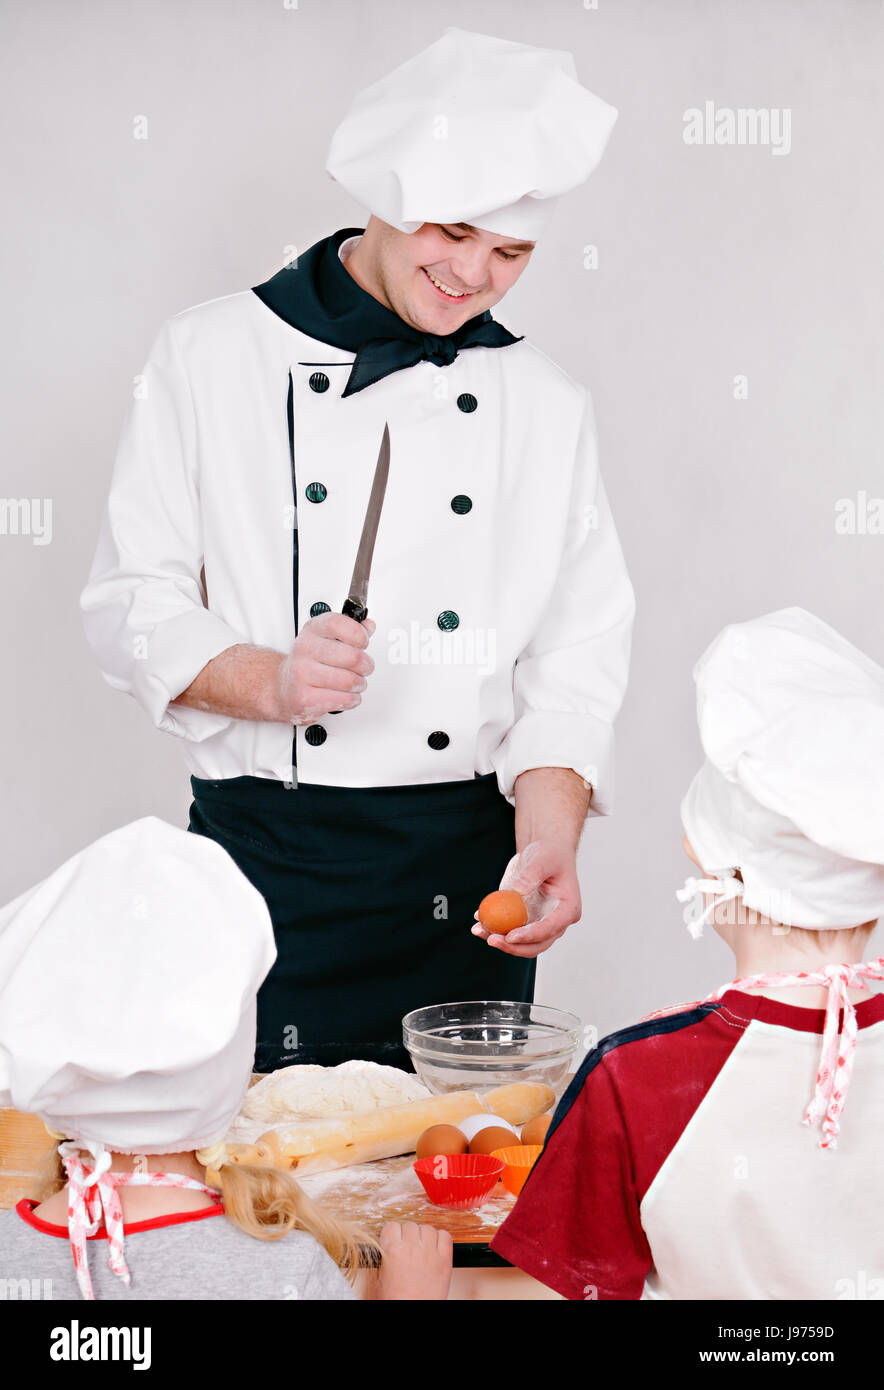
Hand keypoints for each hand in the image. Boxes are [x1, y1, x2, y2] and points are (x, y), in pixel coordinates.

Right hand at [275, 613, 375, 723]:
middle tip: (364, 668)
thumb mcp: (326, 639)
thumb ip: (349, 631)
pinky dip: (353, 699)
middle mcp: (305, 650)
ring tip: (355, 683)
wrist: (284, 689)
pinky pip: (344, 699)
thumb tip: (368, 626)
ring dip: (360, 684)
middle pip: (352, 656)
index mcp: (312, 630)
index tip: (363, 642)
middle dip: (366, 665)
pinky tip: (346, 695)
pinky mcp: (305, 698)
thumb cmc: (309, 664)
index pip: (338, 624)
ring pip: (350, 681)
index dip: (358, 634)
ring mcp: (302, 674)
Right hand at [375, 1221, 452, 1300]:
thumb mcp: (383, 1275)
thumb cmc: (396, 1299)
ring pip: (428, 1228)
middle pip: (410, 1225)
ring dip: (424, 1235)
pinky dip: (441, 1238)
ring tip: (422, 1247)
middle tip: (409, 1245)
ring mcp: (430, 1253)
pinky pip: (445, 1236)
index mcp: (393, 1250)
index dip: (393, 1232)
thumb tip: (391, 1244)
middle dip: (409, 1234)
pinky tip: (435, 1247)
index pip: (392, 1226)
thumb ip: (388, 1255)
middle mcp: (412, 1248)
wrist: (413, 1312)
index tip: (395, 1237)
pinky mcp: (444, 1260)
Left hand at [471, 839, 581, 957]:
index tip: (510, 936)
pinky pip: (510, 931)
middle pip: (537, 944)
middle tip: (491, 939)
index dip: (531, 935)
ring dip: (500, 941)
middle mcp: (556, 922)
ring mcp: (540, 923)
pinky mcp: (525, 920)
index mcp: (568, 909)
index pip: (550, 928)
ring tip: (478, 930)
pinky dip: (494, 929)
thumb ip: (533, 873)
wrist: (544, 854)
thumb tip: (519, 890)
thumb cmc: (549, 854)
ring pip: (522, 943)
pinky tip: (478, 923)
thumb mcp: (544, 858)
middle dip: (513, 946)